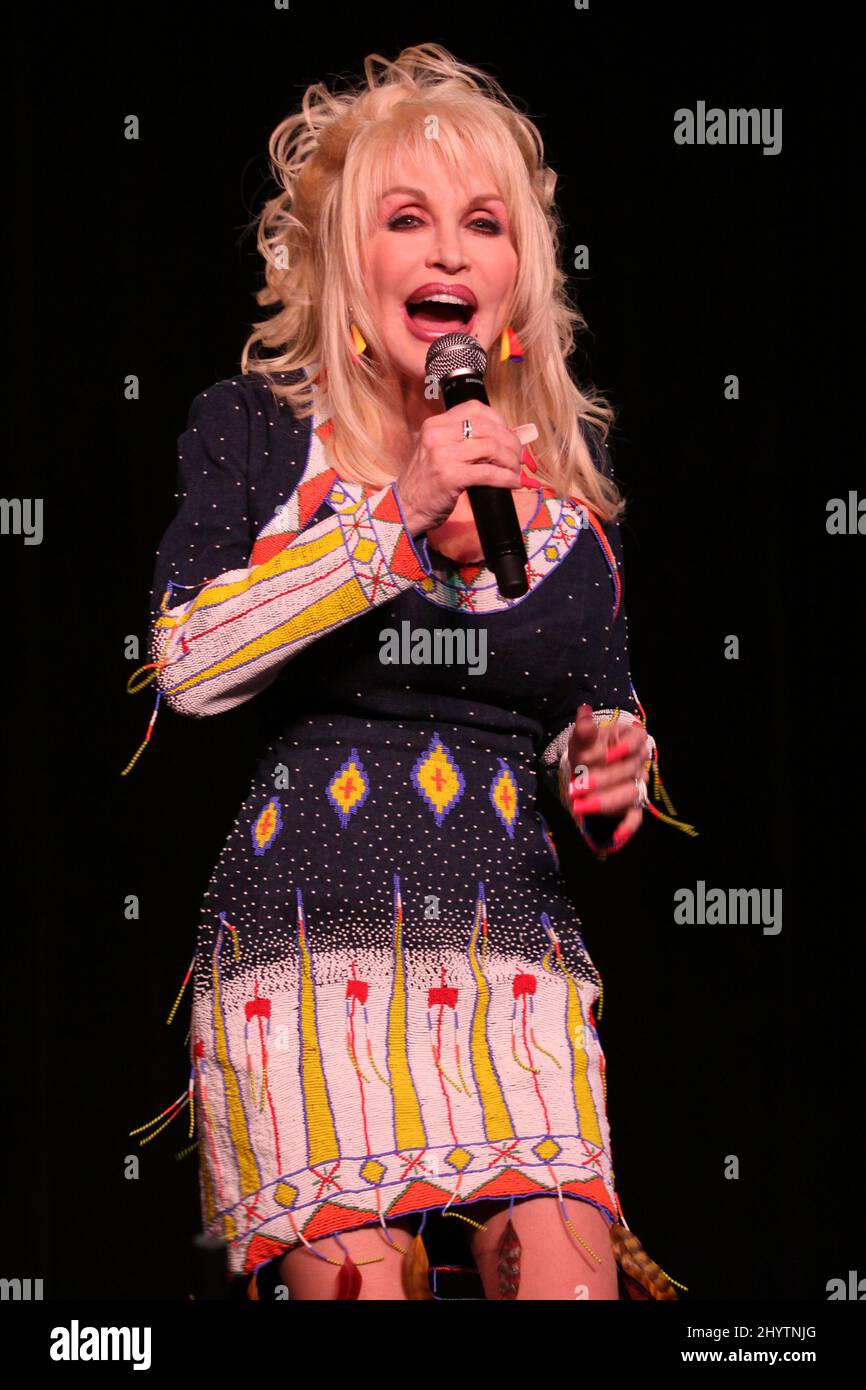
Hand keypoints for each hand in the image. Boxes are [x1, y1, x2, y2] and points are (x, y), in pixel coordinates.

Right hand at [393, 399, 533, 537]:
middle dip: (510, 442)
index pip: (474, 408)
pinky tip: (512, 483)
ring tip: (516, 470)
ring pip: (491, 447)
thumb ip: (462, 441)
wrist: (404, 508)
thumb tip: (503, 438)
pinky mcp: (450, 476)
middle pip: (487, 427)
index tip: (507, 435)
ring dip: (510, 460)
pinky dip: (505, 478)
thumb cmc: (426, 483)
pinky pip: (488, 472)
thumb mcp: (438, 451)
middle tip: (518, 456)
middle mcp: (437, 434)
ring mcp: (442, 455)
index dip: (498, 420)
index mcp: (435, 424)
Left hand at [565, 704, 649, 850]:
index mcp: (631, 739)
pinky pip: (635, 818)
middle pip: (627, 771)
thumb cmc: (589, 749)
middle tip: (574, 788)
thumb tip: (583, 712)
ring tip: (579, 807)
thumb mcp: (582, 739)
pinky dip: (627, 827)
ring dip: (605, 801)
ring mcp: (637, 785)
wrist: (587, 767)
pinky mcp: (631, 806)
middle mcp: (638, 763)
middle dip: (601, 780)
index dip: (625, 748)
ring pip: (629, 794)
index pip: (637, 741)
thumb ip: (584, 729)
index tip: (607, 754)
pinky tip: (616, 837)